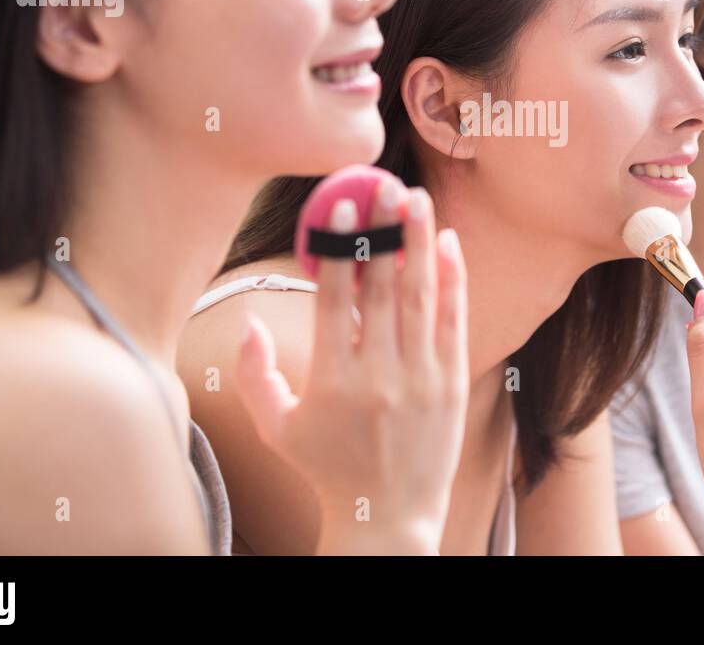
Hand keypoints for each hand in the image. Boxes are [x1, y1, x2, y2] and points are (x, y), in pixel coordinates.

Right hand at [233, 179, 468, 553]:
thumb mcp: (276, 426)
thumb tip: (248, 320)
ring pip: (423, 297)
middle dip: (387, 231)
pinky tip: (448, 244)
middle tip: (387, 186)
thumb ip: (252, 373)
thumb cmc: (327, 470)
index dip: (342, 247)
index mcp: (334, 380)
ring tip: (418, 199)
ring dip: (422, 243)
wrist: (386, 517)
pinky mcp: (453, 384)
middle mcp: (382, 375)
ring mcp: (423, 378)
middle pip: (386, 287)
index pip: (338, 299)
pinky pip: (454, 322)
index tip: (344, 204)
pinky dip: (454, 280)